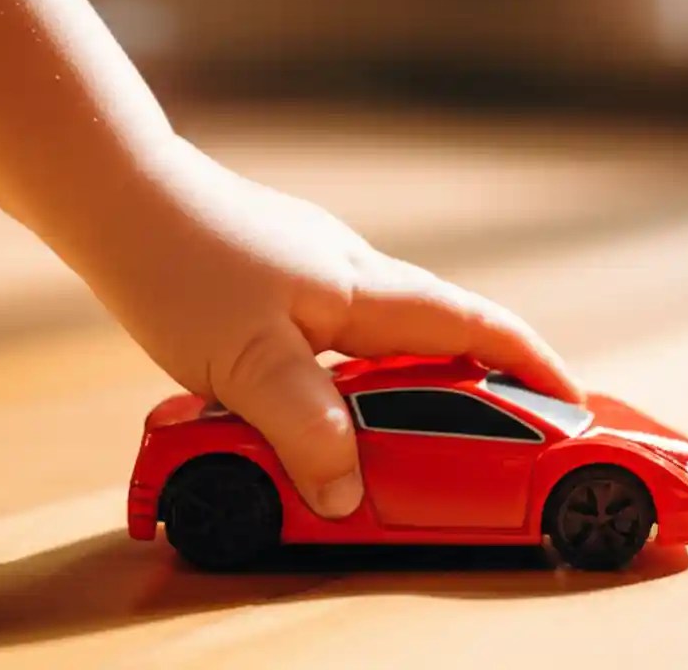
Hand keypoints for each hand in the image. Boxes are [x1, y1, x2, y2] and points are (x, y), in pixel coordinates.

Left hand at [80, 138, 582, 518]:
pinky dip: (357, 369)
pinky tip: (322, 396)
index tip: (570, 400)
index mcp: (364, 290)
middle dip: (479, 381)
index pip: (474, 325)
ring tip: (407, 435)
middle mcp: (352, 271)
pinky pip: (341, 329)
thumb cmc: (180, 265)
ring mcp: (315, 267)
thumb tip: (349, 491)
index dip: (531, 363)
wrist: (117, 195)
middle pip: (441, 329)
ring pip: (388, 331)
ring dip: (412, 379)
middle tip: (494, 438)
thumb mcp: (248, 363)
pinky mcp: (279, 271)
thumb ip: (307, 428)